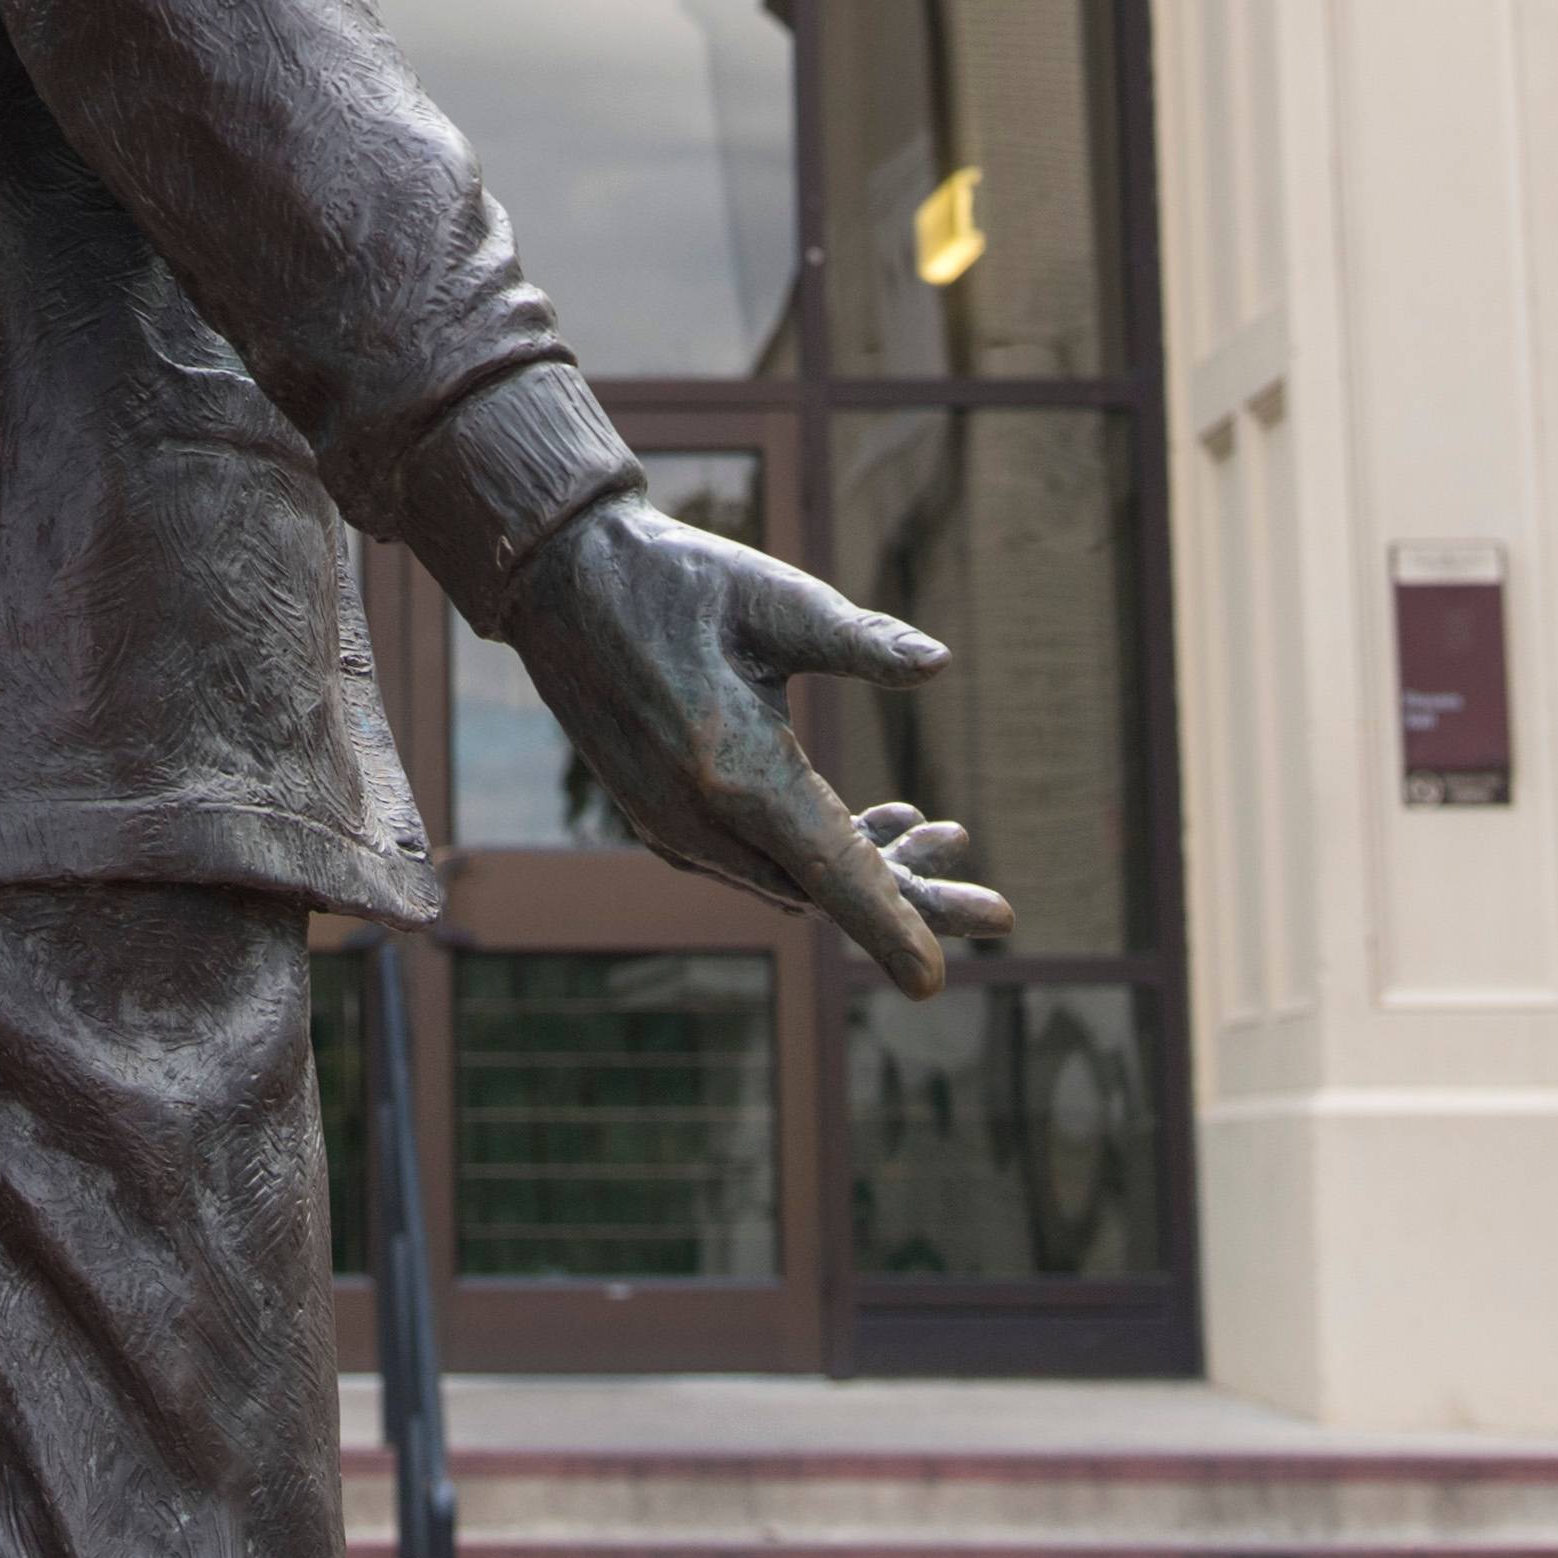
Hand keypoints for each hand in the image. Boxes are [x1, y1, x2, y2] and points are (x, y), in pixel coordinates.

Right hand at [501, 493, 1018, 998]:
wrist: (559, 579)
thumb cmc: (673, 577)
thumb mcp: (772, 596)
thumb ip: (857, 638)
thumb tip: (939, 663)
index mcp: (731, 769)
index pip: (830, 872)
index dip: (893, 924)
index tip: (937, 980)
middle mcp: (697, 819)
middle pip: (825, 890)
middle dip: (911, 901)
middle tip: (998, 909)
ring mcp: (672, 828)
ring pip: (792, 879)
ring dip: (868, 869)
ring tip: (945, 831)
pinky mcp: (661, 819)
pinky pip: (755, 861)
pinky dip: (817, 853)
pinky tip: (875, 819)